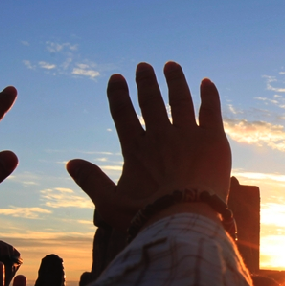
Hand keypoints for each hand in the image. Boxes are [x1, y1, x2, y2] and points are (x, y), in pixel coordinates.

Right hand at [0, 239, 21, 284]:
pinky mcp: (15, 269)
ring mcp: (15, 268)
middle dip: (1, 244)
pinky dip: (10, 253)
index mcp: (7, 266)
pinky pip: (16, 258)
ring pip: (15, 253)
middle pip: (11, 249)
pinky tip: (3, 253)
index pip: (5, 249)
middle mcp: (13, 266)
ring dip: (7, 247)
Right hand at [66, 62, 231, 230]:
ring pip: (180, 100)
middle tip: (144, 65)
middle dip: (146, 82)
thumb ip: (90, 181)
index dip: (118, 94)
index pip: (123, 114)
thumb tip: (71, 162)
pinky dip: (209, 95)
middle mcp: (160, 136)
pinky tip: (207, 82)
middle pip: (151, 102)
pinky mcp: (213, 140)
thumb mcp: (110, 204)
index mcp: (135, 149)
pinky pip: (211, 111)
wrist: (184, 220)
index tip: (116, 77)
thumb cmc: (146, 217)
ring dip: (175, 81)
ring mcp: (187, 135)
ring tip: (172, 65)